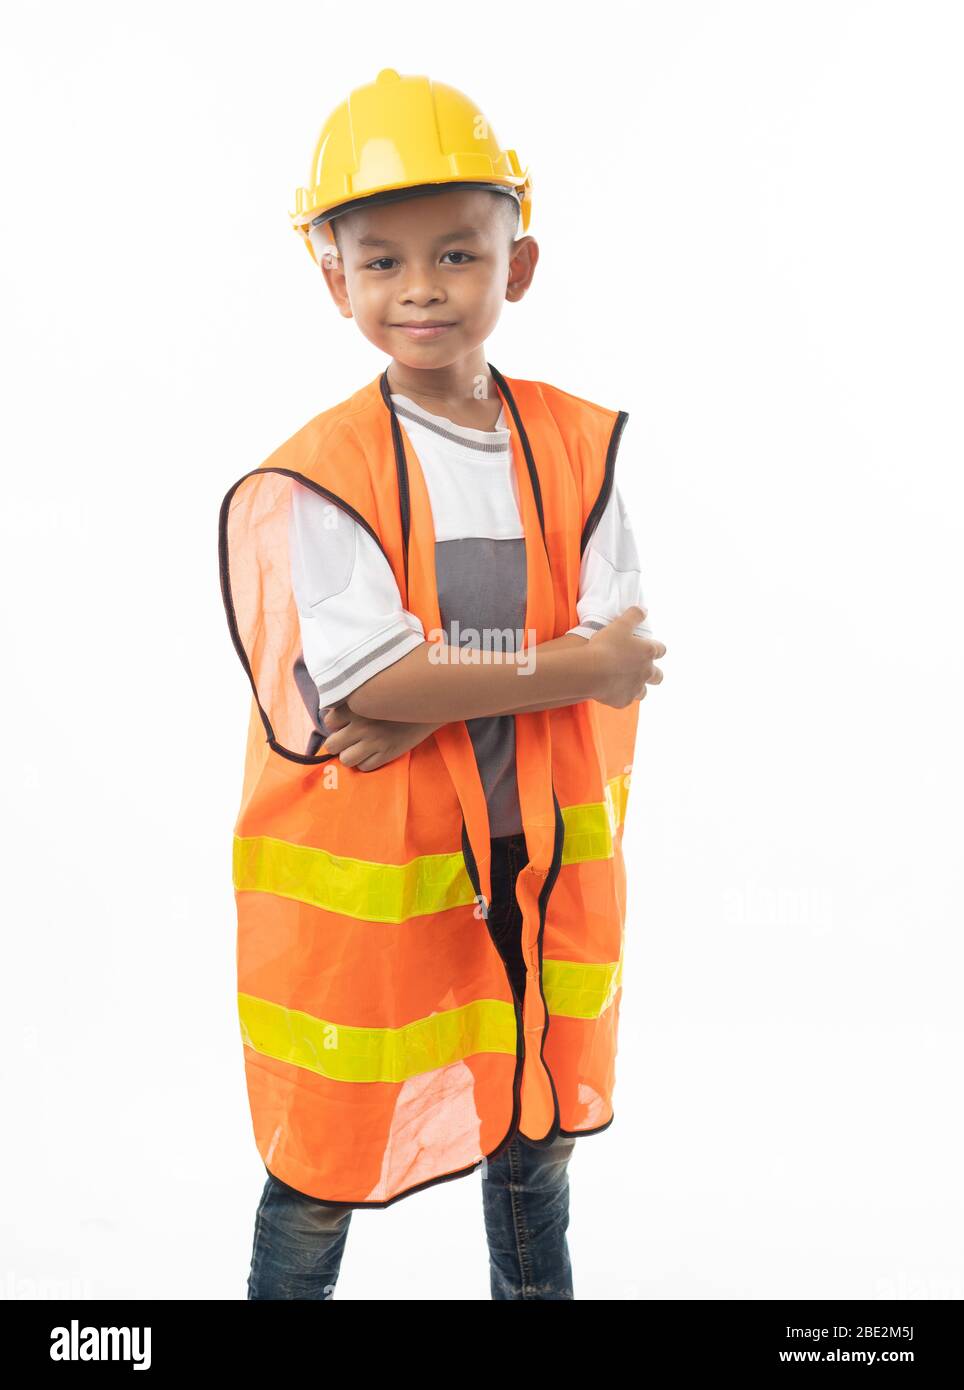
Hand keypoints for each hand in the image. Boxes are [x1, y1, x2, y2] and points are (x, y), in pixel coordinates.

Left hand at [319, 701, 443, 770]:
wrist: (430, 703)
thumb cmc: (398, 696)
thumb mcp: (373, 691)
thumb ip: (353, 699)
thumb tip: (332, 715)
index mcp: (356, 705)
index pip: (329, 721)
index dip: (336, 723)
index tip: (346, 721)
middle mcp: (362, 724)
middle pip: (332, 744)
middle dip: (339, 742)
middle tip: (349, 738)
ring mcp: (374, 741)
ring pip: (346, 759)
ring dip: (351, 755)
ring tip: (360, 747)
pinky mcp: (388, 753)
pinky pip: (364, 767)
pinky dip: (366, 762)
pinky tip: (374, 752)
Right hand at [585, 606, 665, 707]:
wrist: (591, 671)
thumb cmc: (606, 645)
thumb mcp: (620, 624)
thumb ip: (634, 615)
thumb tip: (644, 609)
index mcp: (647, 652)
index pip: (660, 650)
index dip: (655, 648)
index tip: (649, 647)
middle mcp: (646, 672)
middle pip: (658, 676)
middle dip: (653, 673)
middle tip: (642, 668)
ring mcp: (635, 688)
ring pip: (644, 692)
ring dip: (638, 687)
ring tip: (626, 682)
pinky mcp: (623, 701)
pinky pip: (626, 700)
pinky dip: (621, 696)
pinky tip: (612, 691)